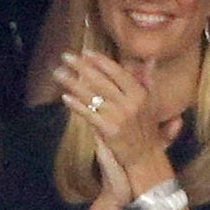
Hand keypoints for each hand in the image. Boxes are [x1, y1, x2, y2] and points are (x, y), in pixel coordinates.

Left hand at [52, 50, 165, 172]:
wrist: (145, 158)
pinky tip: (65, 98)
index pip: (118, 72)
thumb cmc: (146, 129)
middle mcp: (131, 102)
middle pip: (101, 80)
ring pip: (92, 95)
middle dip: (81, 67)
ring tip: (58, 73)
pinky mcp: (109, 130)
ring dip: (72, 83)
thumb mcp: (150, 102)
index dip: (101, 61)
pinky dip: (76, 105)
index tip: (86, 52)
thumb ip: (146, 81)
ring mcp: (120, 116)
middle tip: (66, 56)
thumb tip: (149, 59)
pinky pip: (89, 114)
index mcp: (140, 93)